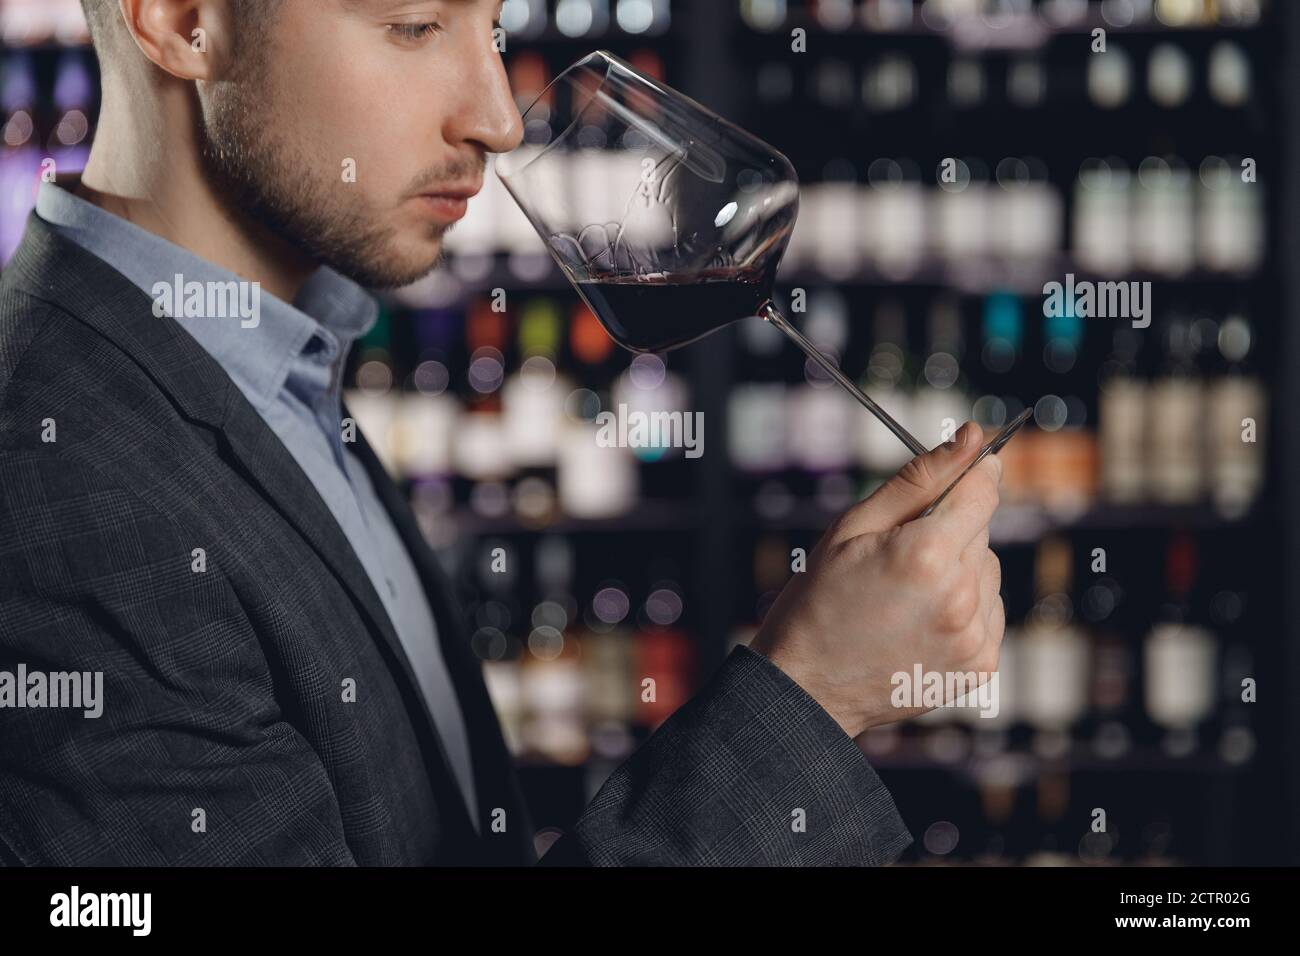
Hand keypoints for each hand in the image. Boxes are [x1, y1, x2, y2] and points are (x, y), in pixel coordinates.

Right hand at [749, 421, 1004, 737]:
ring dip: (958, 569)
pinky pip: (989, 610)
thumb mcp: (854, 526)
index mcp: (927, 555)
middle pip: (982, 531)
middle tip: (898, 554)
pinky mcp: (980, 664)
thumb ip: (920, 478)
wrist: (809, 685)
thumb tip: (972, 438)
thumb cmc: (819, 600)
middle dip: (949, 529)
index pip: (983, 490)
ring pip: (987, 571)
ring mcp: (973, 636)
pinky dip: (963, 606)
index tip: (968, 464)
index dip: (974, 473)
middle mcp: (960, 597)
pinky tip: (920, 618)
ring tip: (905, 593)